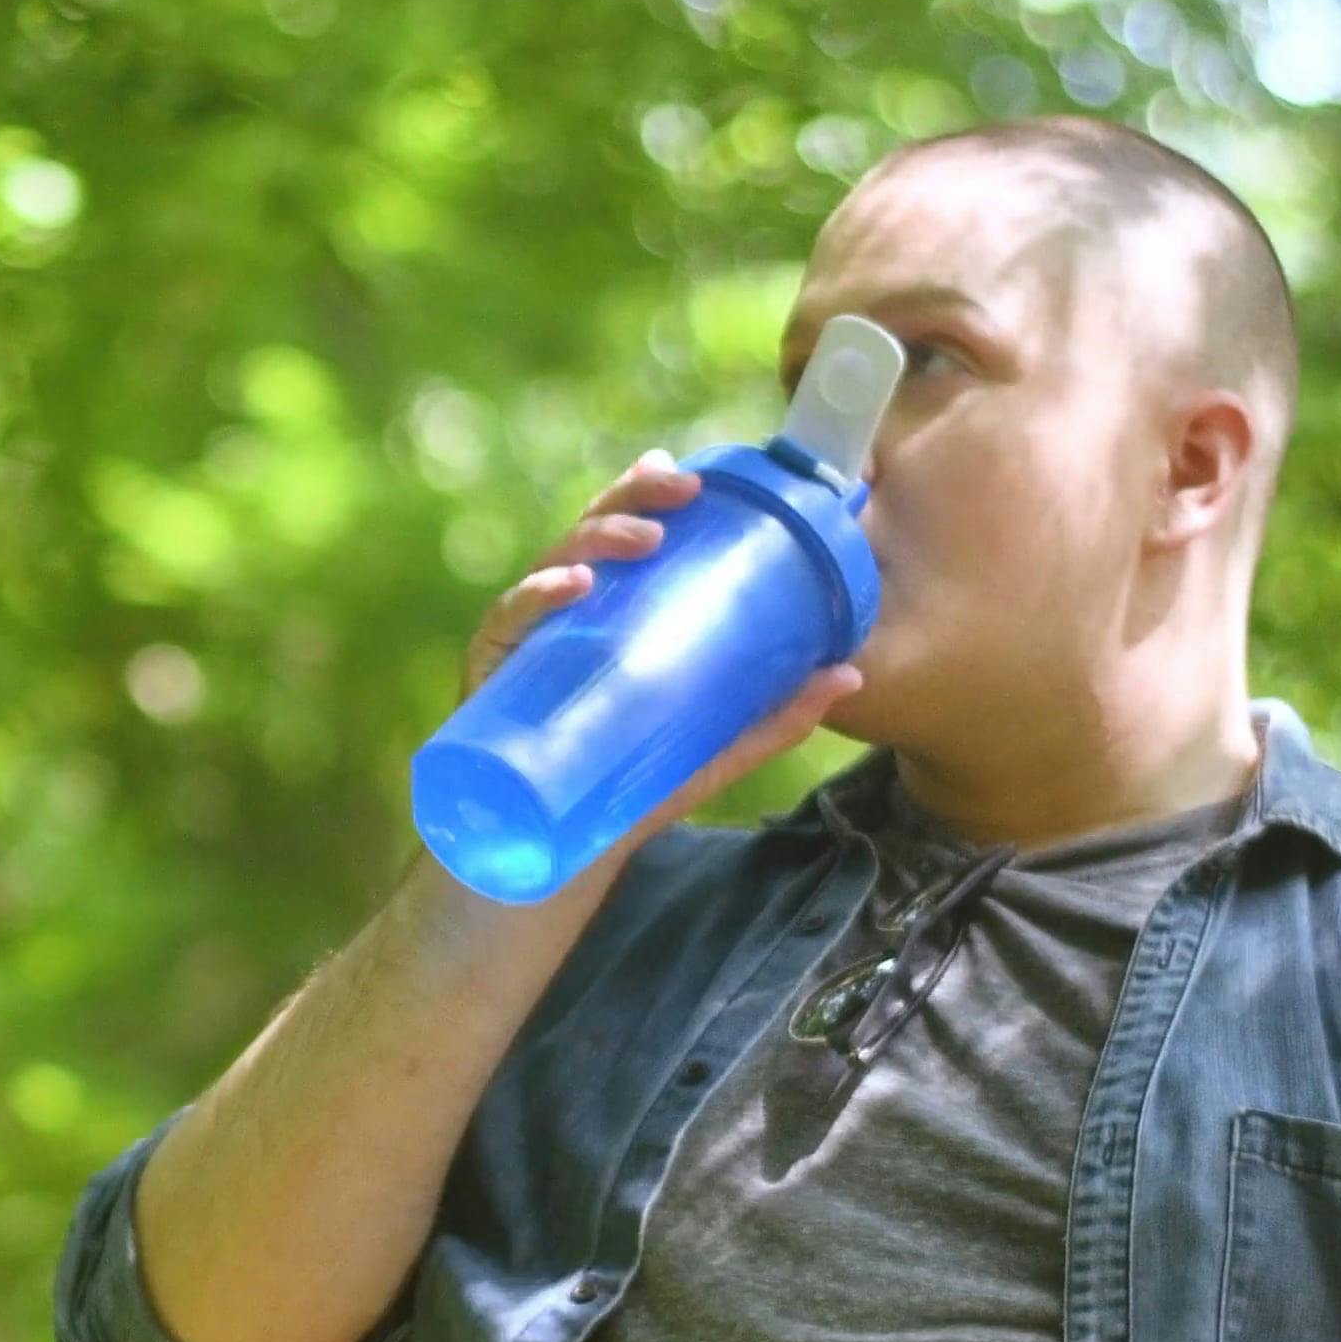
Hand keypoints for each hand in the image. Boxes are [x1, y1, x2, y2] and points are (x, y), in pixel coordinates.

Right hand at [462, 448, 865, 876]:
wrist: (554, 868)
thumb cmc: (625, 794)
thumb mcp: (709, 750)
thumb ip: (770, 716)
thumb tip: (850, 674)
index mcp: (607, 615)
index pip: (625, 534)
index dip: (649, 492)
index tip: (693, 473)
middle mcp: (561, 617)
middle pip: (589, 532)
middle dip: (632, 498)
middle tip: (682, 491)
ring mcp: (523, 645)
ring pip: (552, 565)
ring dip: (598, 539)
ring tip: (645, 539)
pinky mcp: (489, 679)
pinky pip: (507, 623)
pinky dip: (537, 597)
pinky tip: (573, 588)